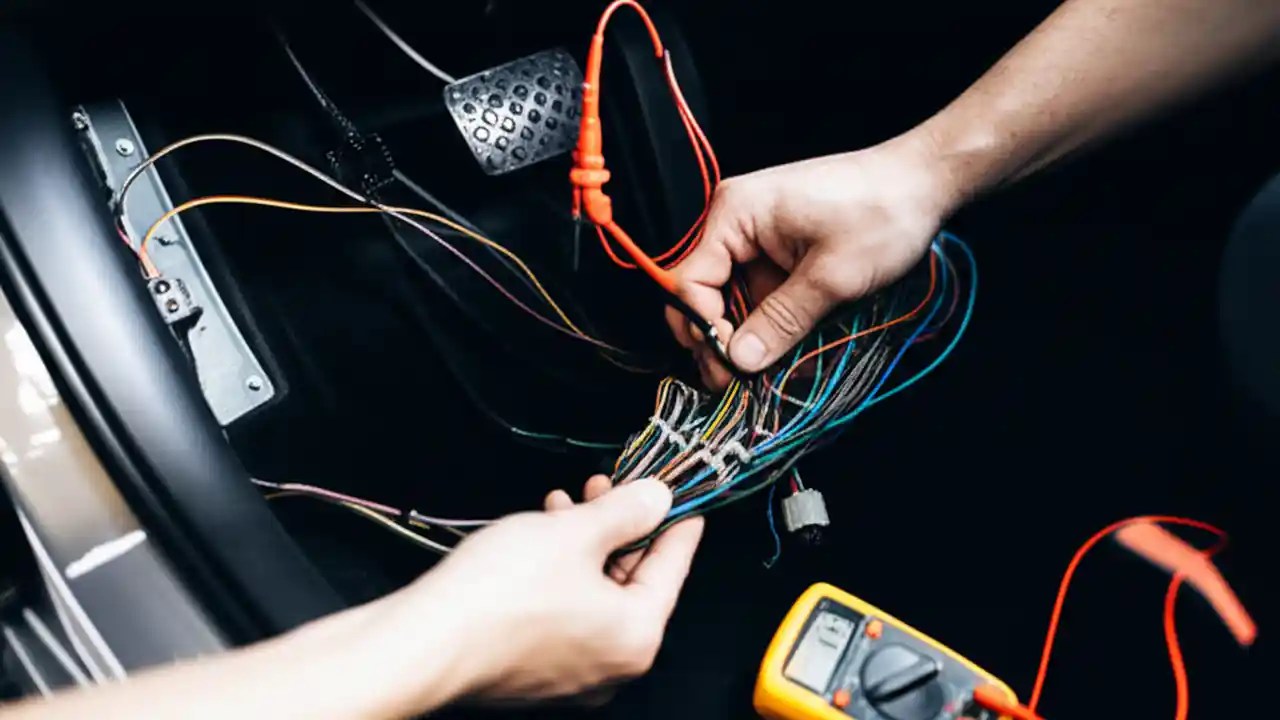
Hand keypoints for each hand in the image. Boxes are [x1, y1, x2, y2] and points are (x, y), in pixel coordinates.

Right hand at [367, 476, 702, 713]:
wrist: (424, 643)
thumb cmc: (498, 595)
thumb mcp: (575, 531)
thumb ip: (625, 511)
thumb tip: (657, 499)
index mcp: (637, 636)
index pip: (674, 567)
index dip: (677, 523)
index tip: (684, 499)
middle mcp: (613, 666)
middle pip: (633, 582)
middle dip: (619, 528)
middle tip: (609, 487)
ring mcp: (573, 676)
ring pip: (595, 597)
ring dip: (585, 547)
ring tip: (564, 505)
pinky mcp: (535, 674)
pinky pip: (565, 617)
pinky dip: (561, 577)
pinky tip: (539, 540)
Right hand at [666, 133, 955, 387]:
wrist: (923, 183)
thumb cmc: (881, 213)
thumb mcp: (831, 276)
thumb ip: (781, 320)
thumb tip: (739, 360)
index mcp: (736, 214)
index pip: (690, 282)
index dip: (704, 329)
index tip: (731, 367)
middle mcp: (736, 223)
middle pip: (704, 295)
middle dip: (721, 340)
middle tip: (740, 382)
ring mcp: (756, 239)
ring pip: (733, 303)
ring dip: (750, 339)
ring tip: (771, 375)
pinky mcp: (778, 253)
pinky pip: (760, 297)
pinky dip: (772, 326)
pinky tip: (790, 352)